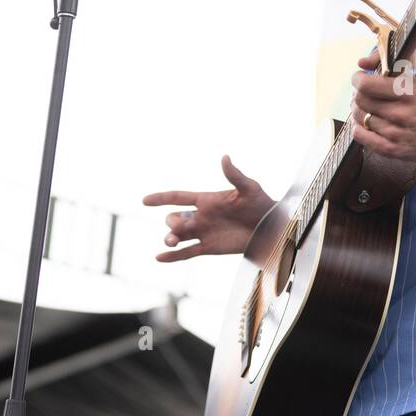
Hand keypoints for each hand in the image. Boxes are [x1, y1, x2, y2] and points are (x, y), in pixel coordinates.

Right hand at [141, 155, 275, 261]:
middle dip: (171, 223)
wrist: (270, 228)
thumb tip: (224, 157)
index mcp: (206, 200)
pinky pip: (187, 253)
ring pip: (178, 236)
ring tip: (171, 242)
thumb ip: (234, 175)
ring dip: (170, 239)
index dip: (161, 198)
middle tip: (176, 227)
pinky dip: (173, 256)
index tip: (145, 201)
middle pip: (175, 219)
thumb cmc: (261, 204)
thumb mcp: (249, 188)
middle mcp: (201, 216)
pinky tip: (158, 258)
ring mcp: (204, 233)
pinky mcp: (209, 248)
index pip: (178, 197)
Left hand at [350, 51, 415, 161]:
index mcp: (407, 93)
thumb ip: (390, 73)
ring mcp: (395, 134)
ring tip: (367, 108)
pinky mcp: (391, 150)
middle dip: (356, 94)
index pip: (365, 85)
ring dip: (358, 110)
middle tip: (361, 93)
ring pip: (358, 117)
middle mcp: (400, 114)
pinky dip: (358, 127)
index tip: (359, 78)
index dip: (357, 79)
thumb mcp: (415, 83)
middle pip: (359, 101)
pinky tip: (367, 123)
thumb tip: (361, 64)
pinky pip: (360, 135)